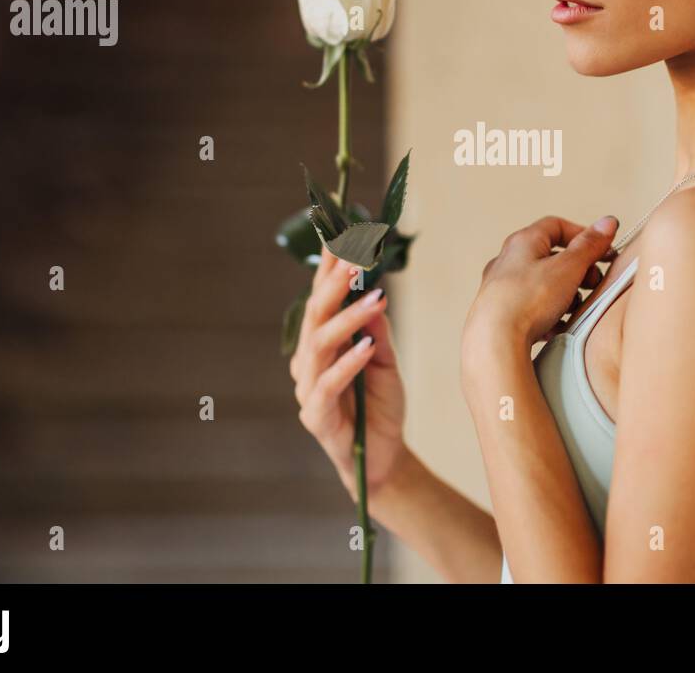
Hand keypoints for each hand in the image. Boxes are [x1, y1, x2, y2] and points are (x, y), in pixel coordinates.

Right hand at [290, 247, 406, 502]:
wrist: (382, 458)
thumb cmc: (378, 406)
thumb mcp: (387, 361)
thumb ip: (377, 331)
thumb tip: (373, 293)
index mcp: (321, 344)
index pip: (321, 299)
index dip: (328, 268)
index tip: (341, 235)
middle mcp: (308, 362)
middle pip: (314, 315)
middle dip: (334, 284)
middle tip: (355, 259)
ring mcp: (308, 389)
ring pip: (318, 346)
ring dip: (347, 319)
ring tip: (374, 298)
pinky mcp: (316, 418)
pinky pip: (328, 386)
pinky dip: (348, 365)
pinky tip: (367, 348)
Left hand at [465, 215, 618, 348]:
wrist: (495, 340)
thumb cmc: (525, 301)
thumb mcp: (568, 268)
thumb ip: (589, 246)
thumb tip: (606, 223)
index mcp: (523, 242)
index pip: (557, 226)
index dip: (583, 235)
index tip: (602, 249)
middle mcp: (508, 261)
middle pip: (551, 256)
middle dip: (578, 270)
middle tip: (592, 282)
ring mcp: (503, 288)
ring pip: (543, 285)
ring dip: (566, 294)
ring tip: (576, 307)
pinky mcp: (503, 313)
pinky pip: (533, 308)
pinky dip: (551, 314)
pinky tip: (560, 326)